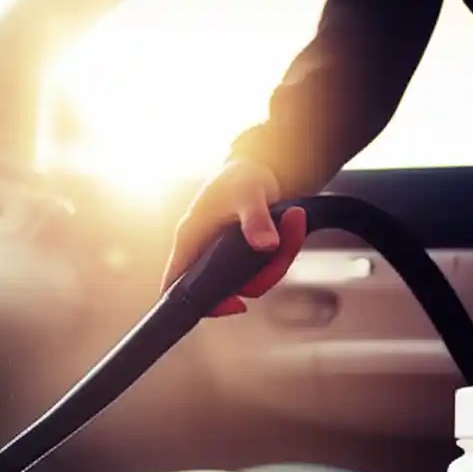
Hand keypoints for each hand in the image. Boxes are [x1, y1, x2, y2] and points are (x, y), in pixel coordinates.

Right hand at [161, 159, 306, 316]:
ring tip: (295, 218)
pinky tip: (295, 223)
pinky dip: (285, 252)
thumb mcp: (249, 192)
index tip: (236, 305)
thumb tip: (267, 246)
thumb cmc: (241, 177)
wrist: (257, 167)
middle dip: (263, 274)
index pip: (177, 284)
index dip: (197, 305)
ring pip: (253, 281)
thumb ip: (255, 218)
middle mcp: (204, 253)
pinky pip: (265, 270)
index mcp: (191, 238)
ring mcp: (225, 259)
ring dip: (280, 258)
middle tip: (283, 243)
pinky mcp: (244, 260)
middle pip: (228, 290)